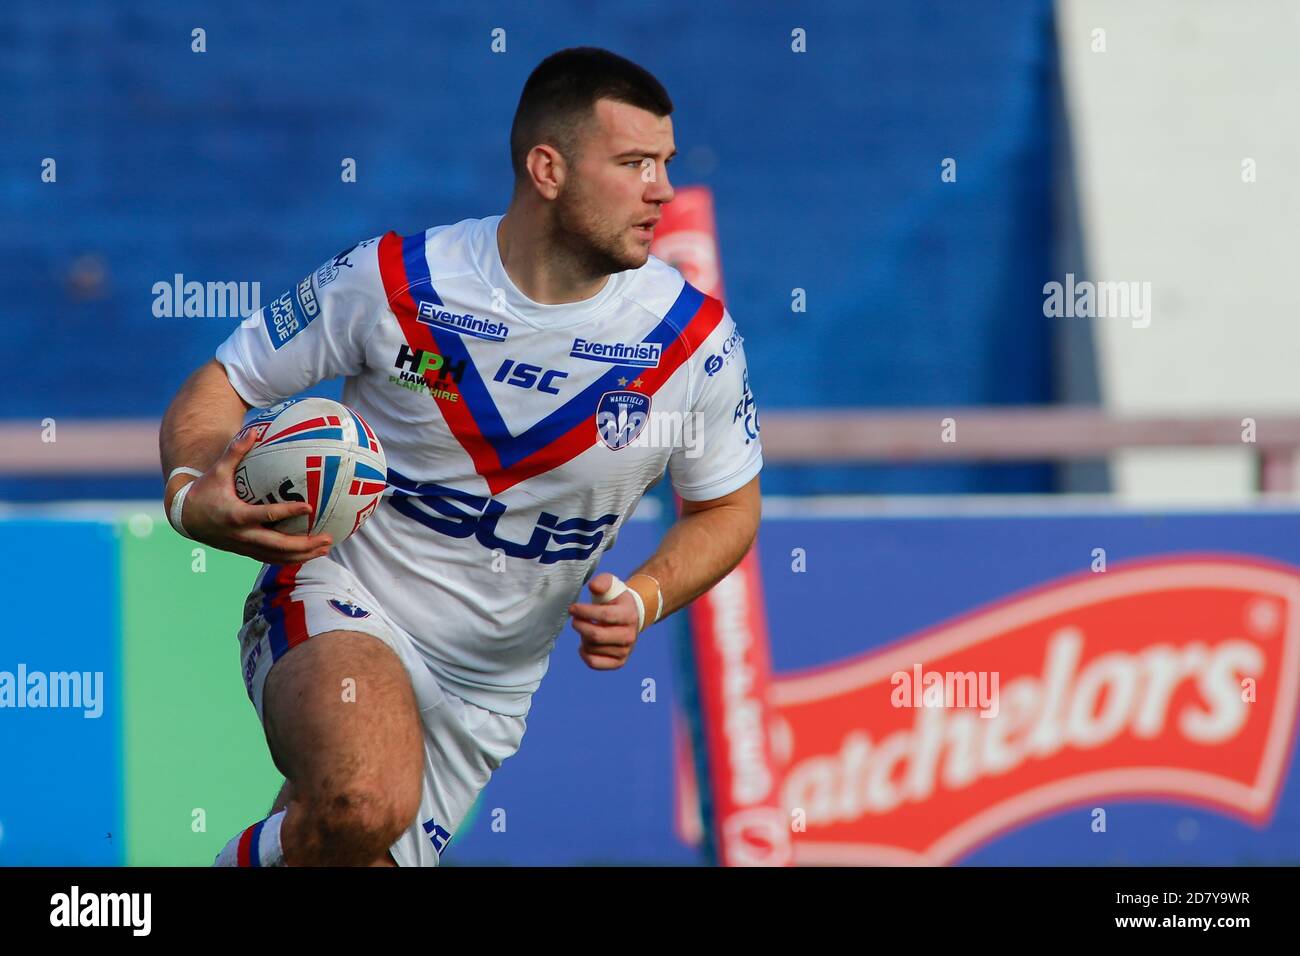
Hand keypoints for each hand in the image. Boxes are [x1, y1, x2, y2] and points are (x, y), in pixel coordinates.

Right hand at [170, 430, 333, 563]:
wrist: (186, 517)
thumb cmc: (205, 490)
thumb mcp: (217, 470)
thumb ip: (236, 452)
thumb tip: (254, 432)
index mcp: (236, 515)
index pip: (266, 515)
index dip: (287, 512)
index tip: (308, 507)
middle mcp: (242, 535)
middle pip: (278, 546)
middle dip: (303, 544)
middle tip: (327, 537)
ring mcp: (245, 546)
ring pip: (277, 556)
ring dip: (303, 554)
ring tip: (326, 547)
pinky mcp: (247, 551)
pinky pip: (273, 558)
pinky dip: (292, 557)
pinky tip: (310, 552)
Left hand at [568, 572, 640, 670]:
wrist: (631, 617)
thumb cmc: (616, 600)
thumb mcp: (612, 584)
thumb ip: (602, 582)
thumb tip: (593, 587)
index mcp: (629, 615)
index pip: (604, 615)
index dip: (585, 612)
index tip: (573, 608)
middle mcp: (629, 636)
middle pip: (597, 635)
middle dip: (580, 626)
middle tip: (574, 620)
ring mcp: (625, 651)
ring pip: (592, 648)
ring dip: (583, 637)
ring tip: (586, 628)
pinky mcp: (619, 662)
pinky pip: (594, 663)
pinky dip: (584, 654)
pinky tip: (584, 644)